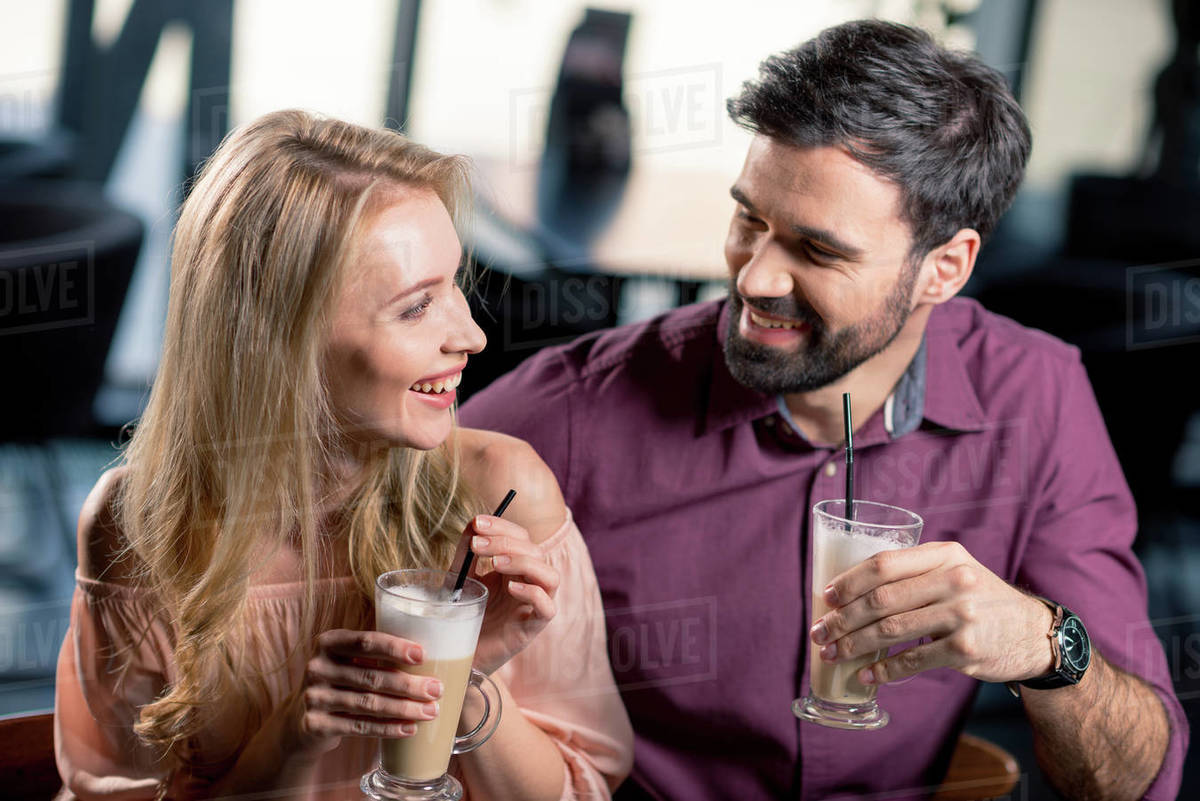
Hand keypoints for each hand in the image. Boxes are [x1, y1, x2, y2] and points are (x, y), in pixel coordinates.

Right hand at [292, 629, 444, 753]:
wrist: (302, 718)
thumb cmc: (340, 681)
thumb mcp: (348, 660)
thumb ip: (376, 654)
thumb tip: (429, 658)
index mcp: (328, 642)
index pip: (365, 641)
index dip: (395, 648)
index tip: (422, 655)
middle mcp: (317, 667)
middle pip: (371, 675)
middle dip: (408, 684)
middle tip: (435, 690)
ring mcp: (314, 697)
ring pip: (368, 703)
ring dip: (404, 708)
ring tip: (430, 711)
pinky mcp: (314, 724)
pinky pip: (359, 726)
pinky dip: (388, 728)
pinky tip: (409, 728)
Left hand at [453, 514, 558, 675]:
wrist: (455, 653)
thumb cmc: (461, 614)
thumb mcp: (460, 577)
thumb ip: (466, 552)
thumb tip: (473, 523)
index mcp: (514, 567)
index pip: (521, 537)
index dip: (503, 526)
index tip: (478, 523)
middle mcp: (528, 582)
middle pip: (534, 551)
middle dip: (506, 542)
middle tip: (478, 545)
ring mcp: (534, 605)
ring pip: (550, 575)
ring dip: (525, 563)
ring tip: (495, 563)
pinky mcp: (532, 628)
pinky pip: (548, 608)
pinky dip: (533, 593)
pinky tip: (510, 588)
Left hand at [809, 541, 1055, 685]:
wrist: (1033, 633)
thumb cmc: (980, 599)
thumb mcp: (956, 570)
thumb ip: (915, 573)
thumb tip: (851, 590)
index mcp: (944, 555)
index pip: (884, 564)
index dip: (849, 581)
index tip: (826, 597)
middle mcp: (954, 580)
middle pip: (881, 599)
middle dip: (842, 618)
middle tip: (819, 632)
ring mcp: (961, 615)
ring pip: (891, 631)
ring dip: (854, 645)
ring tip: (832, 654)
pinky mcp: (965, 650)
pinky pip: (912, 660)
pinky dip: (884, 670)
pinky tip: (866, 675)